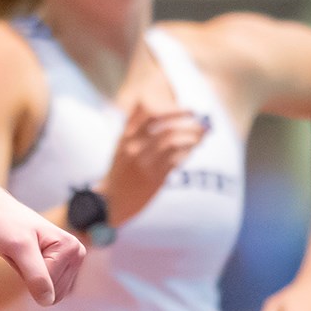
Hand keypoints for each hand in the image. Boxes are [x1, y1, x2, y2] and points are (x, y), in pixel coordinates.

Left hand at [0, 197, 86, 306]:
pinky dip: (32, 280)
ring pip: (51, 294)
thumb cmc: (8, 227)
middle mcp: (77, 255)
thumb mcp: (18, 248)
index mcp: (72, 248)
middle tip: (22, 256)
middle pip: (54, 292)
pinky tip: (29, 261)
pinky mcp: (64, 269)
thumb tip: (48, 301)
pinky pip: (47, 291)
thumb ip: (35, 275)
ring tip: (25, 257)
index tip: (22, 251)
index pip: (49, 284)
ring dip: (30, 279)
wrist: (1, 218)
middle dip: (30, 277)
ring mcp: (71, 263)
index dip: (27, 272)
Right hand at [101, 103, 208, 222]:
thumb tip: (164, 118)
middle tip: (200, 123)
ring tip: (200, 137)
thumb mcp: (122, 148)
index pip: (150, 114)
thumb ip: (136, 132)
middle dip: (186, 121)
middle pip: (165, 126)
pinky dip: (187, 152)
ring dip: (191, 137)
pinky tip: (192, 151)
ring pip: (173, 142)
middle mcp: (134, 147)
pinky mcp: (153, 178)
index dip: (173, 110)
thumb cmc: (120, 172)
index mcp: (126, 137)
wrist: (111, 201)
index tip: (188, 111)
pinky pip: (176, 160)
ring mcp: (144, 162)